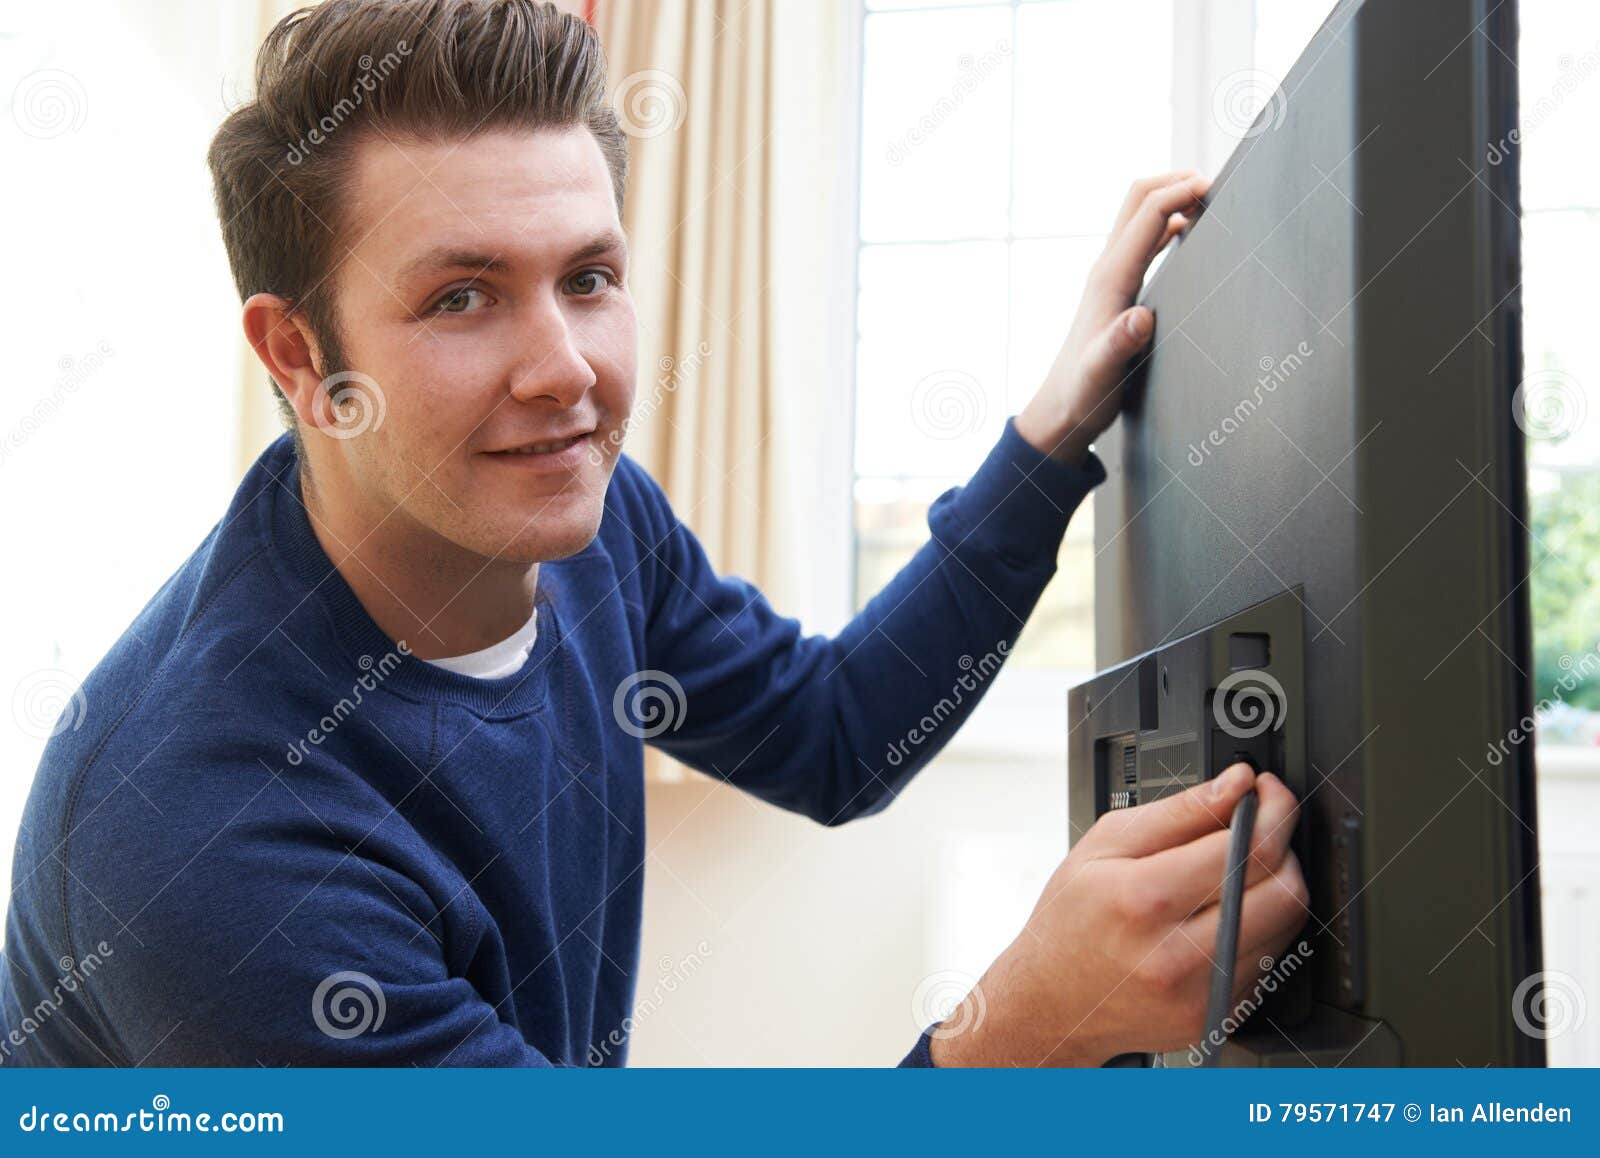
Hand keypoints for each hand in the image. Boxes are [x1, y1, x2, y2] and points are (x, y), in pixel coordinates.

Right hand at [929, 762, 1307, 1065]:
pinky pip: (1269, 959)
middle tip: (1261, 826)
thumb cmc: (1070, 920)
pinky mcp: (1220, 1016)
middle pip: (1285, 889)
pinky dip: (1259, 927)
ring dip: (1276, 885)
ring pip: (1287, 925)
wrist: (1051, 1002)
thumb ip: (1178, 811)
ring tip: (1238, 872)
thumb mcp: (1105, 845)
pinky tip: (1224, 916)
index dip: (1272, 808)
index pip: (1245, 847)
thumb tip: (1235, 784)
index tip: (1268, 792)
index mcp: (1144, 899)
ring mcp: (1203, 994)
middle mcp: (1178, 954)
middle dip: (1284, 844)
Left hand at [1014, 171, 1209, 466]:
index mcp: (1110, 278)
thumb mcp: (1102, 371)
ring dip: (1173, 199)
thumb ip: (1119, 344)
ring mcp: (1112, 277)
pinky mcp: (1118, 289)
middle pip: (1139, 200)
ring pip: (1142, 217)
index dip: (1181, 191)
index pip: (1148, 213)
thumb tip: (1140, 318)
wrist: (1062, 409)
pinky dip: (1169, 226)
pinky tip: (1189, 235)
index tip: (1216, 188)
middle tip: (1216, 185)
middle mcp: (1108, 269)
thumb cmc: (1084, 393)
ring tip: (1211, 202)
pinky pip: (1145, 242)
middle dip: (1175, 181)